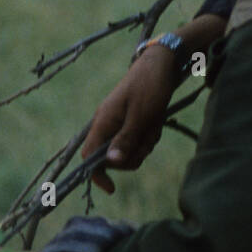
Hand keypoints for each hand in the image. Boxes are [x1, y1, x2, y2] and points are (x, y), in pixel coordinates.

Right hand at [82, 44, 177, 192]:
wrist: (161, 64)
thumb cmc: (150, 87)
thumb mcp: (141, 116)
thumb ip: (126, 139)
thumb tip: (111, 162)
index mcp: (103, 122)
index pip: (89, 156)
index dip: (97, 174)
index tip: (112, 188)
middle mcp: (107, 124)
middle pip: (113, 158)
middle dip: (133, 155)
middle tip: (148, 139)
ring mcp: (119, 123)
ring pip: (128, 150)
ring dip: (144, 145)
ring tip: (154, 126)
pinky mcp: (130, 122)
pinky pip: (138, 140)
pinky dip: (148, 137)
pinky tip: (156, 123)